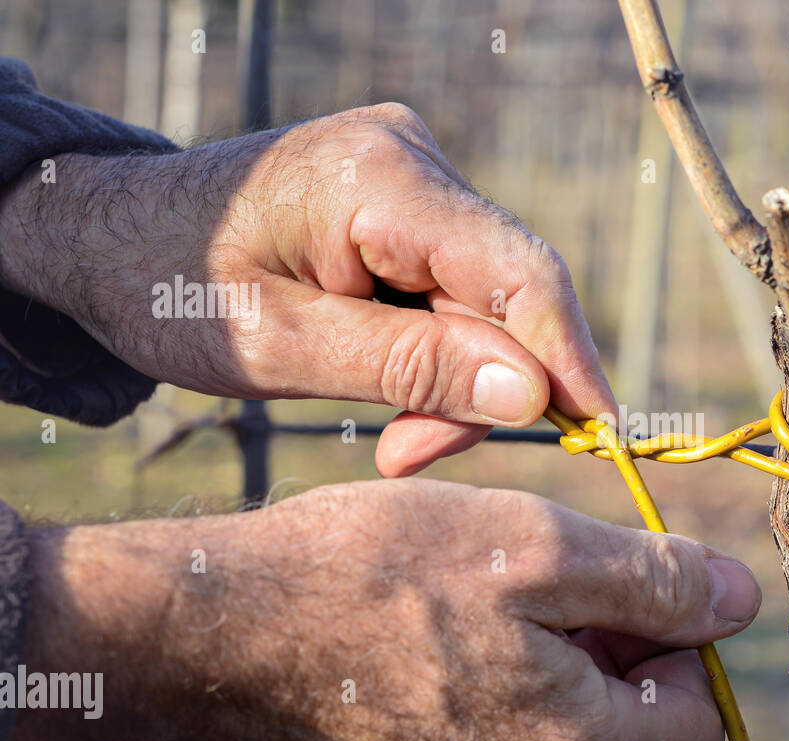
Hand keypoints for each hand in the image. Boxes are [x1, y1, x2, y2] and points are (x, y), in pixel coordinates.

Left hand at [0, 103, 613, 476]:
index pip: (518, 273)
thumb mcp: (283, 348)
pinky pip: (456, 287)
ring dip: (454, 378)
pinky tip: (389, 386)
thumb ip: (412, 368)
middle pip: (506, 292)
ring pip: (485, 298)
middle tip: (413, 456)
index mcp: (378, 179)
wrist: (108, 235)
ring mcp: (411, 172)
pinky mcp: (404, 199)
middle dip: (483, 388)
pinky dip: (435, 350)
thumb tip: (535, 396)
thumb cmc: (171, 289)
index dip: (569, 359)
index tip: (602, 437)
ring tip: (391, 438)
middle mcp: (411, 158)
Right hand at [12, 479, 761, 740]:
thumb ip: (654, 580)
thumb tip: (739, 602)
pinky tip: (421, 644)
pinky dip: (477, 700)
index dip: (682, 652)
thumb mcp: (536, 545)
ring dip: (540, 672)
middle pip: (619, 737)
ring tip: (473, 601)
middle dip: (608, 654)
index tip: (634, 593)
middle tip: (546, 578)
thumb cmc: (372, 572)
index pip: (694, 727)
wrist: (202, 633)